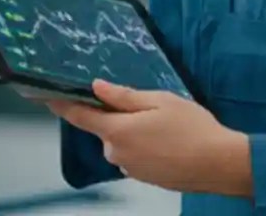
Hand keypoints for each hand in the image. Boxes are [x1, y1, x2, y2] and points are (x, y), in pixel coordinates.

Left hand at [50, 79, 252, 196]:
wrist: (218, 163)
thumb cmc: (192, 128)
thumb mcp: (160, 101)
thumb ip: (125, 96)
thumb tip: (98, 88)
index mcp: (117, 132)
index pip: (80, 117)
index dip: (62, 105)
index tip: (47, 97)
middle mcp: (117, 153)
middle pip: (107, 129)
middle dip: (119, 116)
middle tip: (149, 105)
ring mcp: (130, 168)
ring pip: (123, 142)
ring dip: (135, 131)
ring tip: (166, 125)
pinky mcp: (144, 178)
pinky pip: (136, 155)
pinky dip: (146, 145)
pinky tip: (169, 141)